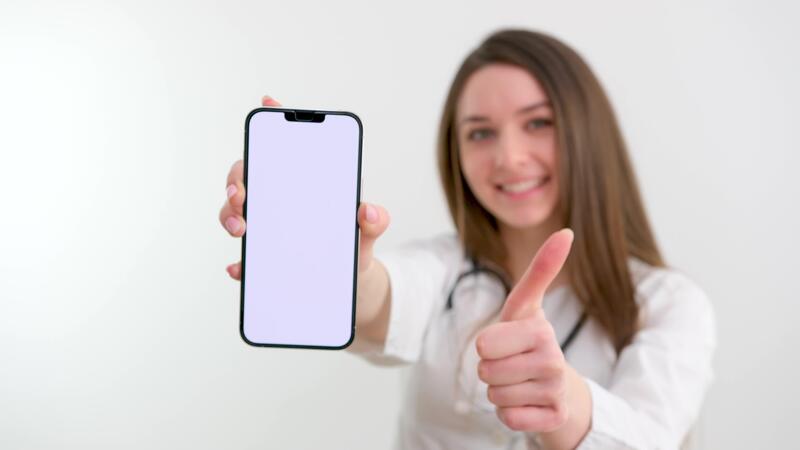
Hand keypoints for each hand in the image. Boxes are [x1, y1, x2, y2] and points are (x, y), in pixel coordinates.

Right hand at [219, 95, 389, 279]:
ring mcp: (265, 228)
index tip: (269, 102)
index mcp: (302, 185)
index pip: (285, 148)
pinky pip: (243, 258)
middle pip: (246, 177)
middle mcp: (277, 200)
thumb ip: (376, 221)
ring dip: (228, 216)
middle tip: (242, 196)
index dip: (276, 120)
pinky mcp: (262, 259)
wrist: (352, 282)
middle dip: (237, 180)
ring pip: (233, 212)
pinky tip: (239, 268)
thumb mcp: (369, 232)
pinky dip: (240, 263)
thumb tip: (368, 211)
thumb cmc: (355, 245)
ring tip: (240, 229)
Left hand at [475, 229, 573, 431]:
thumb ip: (541, 270)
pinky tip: (527, 403)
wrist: (561, 390)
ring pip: (496, 396)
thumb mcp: (526, 306)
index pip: (485, 344)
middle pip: (486, 372)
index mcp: (540, 330)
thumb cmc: (530, 341)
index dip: (486, 346)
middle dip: (489, 371)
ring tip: (519, 382)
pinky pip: (509, 419)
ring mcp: (555, 391)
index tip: (499, 342)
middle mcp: (553, 359)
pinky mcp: (554, 419)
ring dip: (499, 392)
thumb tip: (567, 232)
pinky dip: (510, 414)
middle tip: (509, 364)